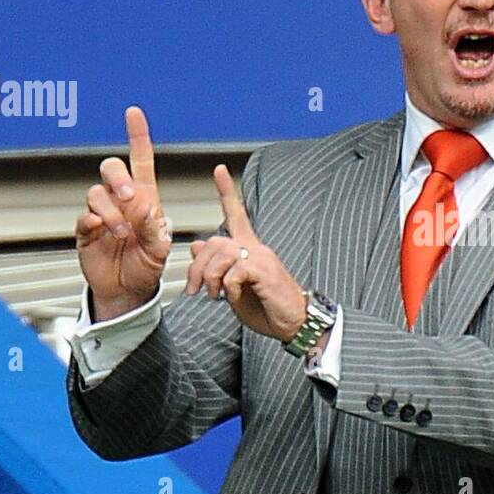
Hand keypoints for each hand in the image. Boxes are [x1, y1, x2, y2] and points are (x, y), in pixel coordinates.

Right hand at [74, 106, 170, 319]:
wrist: (128, 290)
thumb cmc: (147, 265)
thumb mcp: (160, 247)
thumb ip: (153, 227)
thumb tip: (142, 207)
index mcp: (145, 198)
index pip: (141, 160)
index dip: (137, 136)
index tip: (134, 113)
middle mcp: (121, 200)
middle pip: (111, 168)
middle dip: (118, 178)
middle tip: (130, 197)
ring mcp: (102, 213)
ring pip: (96, 193)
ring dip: (111, 211)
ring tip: (122, 234)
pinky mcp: (86, 230)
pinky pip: (84, 216)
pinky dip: (94, 222)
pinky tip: (103, 233)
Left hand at [184, 162, 307, 342]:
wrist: (296, 323)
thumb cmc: (268, 309)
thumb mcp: (234, 289)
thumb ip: (217, 269)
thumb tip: (198, 246)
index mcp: (249, 250)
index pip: (236, 215)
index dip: (227, 192)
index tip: (219, 170)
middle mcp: (255, 248)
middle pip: (214, 242)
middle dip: (197, 268)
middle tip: (197, 290)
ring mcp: (261, 257)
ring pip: (221, 254)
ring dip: (210, 279)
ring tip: (216, 296)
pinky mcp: (265, 270)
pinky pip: (233, 272)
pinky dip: (228, 288)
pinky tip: (236, 296)